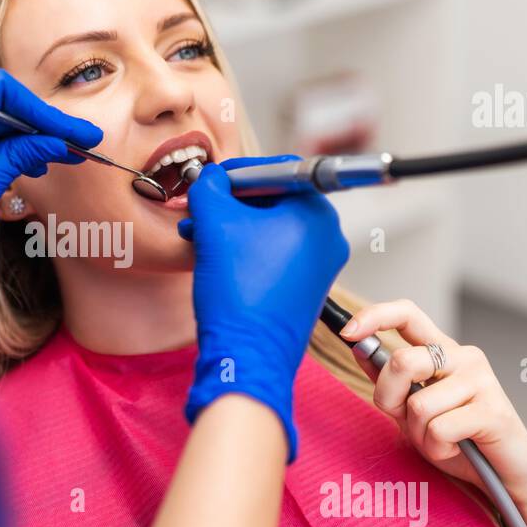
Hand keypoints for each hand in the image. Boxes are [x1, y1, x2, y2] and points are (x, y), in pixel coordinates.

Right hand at [178, 156, 350, 462]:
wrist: (247, 356)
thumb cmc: (239, 293)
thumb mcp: (214, 225)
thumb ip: (210, 187)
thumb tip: (211, 178)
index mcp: (316, 213)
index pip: (275, 170)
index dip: (235, 174)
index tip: (210, 182)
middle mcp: (327, 237)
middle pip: (273, 200)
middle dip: (230, 205)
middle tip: (200, 212)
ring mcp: (319, 266)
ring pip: (270, 229)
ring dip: (232, 229)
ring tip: (199, 238)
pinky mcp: (306, 288)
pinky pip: (274, 255)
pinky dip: (244, 251)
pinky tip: (215, 259)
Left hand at [338, 298, 526, 526]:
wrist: (505, 477)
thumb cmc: (459, 441)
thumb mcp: (412, 411)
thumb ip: (389, 381)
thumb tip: (358, 348)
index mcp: (443, 352)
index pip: (408, 314)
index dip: (375, 316)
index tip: (348, 331)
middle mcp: (464, 358)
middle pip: (403, 361)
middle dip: (390, 398)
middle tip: (408, 421)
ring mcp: (482, 381)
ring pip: (419, 404)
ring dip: (420, 434)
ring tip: (444, 440)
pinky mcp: (493, 411)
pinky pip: (440, 429)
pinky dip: (439, 448)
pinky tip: (458, 448)